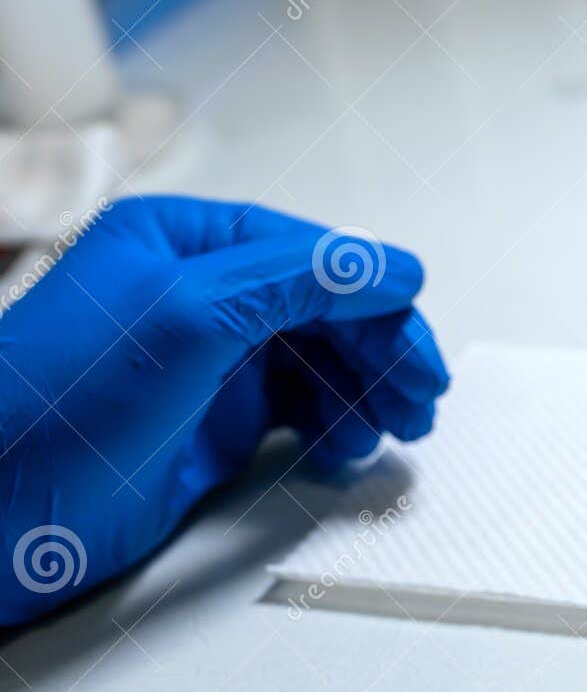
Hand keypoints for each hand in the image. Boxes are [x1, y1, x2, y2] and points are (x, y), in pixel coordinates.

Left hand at [0, 196, 449, 625]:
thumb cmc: (61, 403)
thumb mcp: (191, 315)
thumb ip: (297, 280)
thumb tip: (388, 267)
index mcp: (183, 244)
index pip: (308, 256)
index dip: (373, 296)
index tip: (418, 338)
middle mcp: (197, 297)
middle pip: (323, 310)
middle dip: (378, 351)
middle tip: (420, 399)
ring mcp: (205, 365)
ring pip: (317, 363)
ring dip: (365, 391)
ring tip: (395, 428)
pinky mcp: (209, 429)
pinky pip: (295, 413)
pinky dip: (332, 427)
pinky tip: (345, 447)